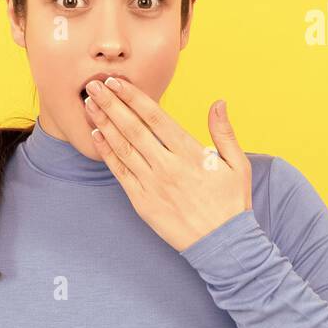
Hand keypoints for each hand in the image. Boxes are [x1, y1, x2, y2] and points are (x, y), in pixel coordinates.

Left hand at [82, 79, 251, 251]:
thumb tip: (218, 103)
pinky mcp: (142, 202)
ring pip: (122, 148)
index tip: (117, 82)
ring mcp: (152, 184)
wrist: (222, 245)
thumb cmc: (231, 204)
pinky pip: (120, 173)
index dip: (133, 97)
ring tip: (88, 105)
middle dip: (111, 104)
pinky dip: (107, 153)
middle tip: (92, 85)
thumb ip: (224, 132)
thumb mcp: (238, 165)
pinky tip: (96, 135)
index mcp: (190, 153)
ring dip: (104, 124)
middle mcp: (168, 166)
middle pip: (133, 128)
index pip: (155, 117)